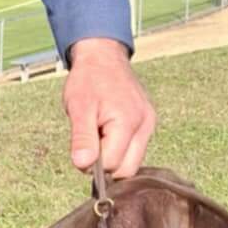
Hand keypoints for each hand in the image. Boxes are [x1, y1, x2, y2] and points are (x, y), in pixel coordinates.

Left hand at [62, 38, 156, 178]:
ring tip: (100, 132)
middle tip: (91, 138)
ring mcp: (149, 124)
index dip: (92, 162)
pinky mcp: (149, 123)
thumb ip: (82, 139)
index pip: (112, 165)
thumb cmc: (89, 80)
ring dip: (113, 155)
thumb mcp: (78, 108)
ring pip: (132, 162)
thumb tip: (84, 165)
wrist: (103, 58)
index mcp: (128, 122)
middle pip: (126, 169)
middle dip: (105, 163)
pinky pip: (135, 150)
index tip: (82, 144)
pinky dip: (120, 147)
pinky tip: (109, 130)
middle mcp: (145, 125)